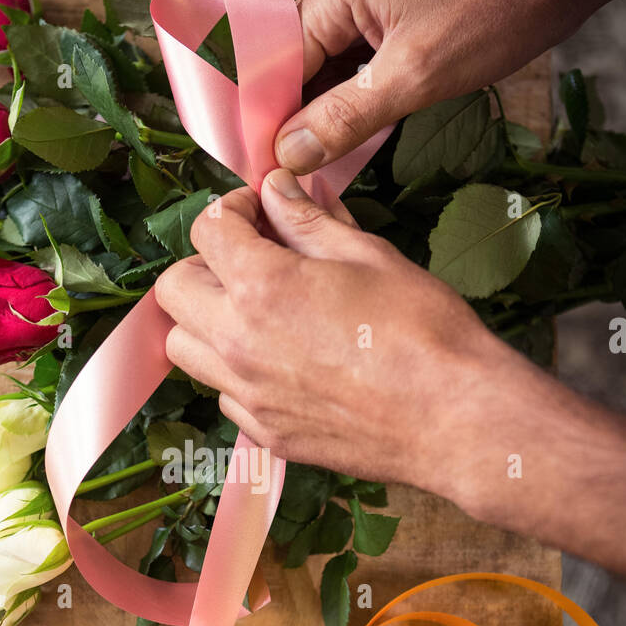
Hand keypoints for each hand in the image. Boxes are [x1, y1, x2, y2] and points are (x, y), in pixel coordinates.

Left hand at [155, 171, 499, 494]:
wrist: (453, 418)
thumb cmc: (423, 332)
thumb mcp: (368, 255)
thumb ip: (308, 222)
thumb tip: (276, 192)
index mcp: (261, 287)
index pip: (206, 230)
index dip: (232, 211)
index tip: (260, 213)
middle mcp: (238, 344)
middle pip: (173, 291)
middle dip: (204, 265)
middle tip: (249, 260)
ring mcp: (248, 396)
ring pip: (185, 349)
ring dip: (207, 321)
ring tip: (257, 313)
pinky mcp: (267, 433)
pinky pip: (223, 395)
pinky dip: (236, 372)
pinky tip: (281, 361)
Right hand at [274, 0, 569, 175]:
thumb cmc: (492, 13)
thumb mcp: (414, 76)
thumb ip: (345, 118)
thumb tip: (288, 154)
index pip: (275, 64)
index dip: (265, 118)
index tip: (258, 168)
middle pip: (293, 70)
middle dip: (287, 122)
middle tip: (280, 178)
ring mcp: (366, 12)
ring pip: (323, 76)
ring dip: (318, 119)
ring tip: (305, 171)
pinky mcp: (391, 29)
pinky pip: (352, 74)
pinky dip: (347, 109)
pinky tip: (343, 146)